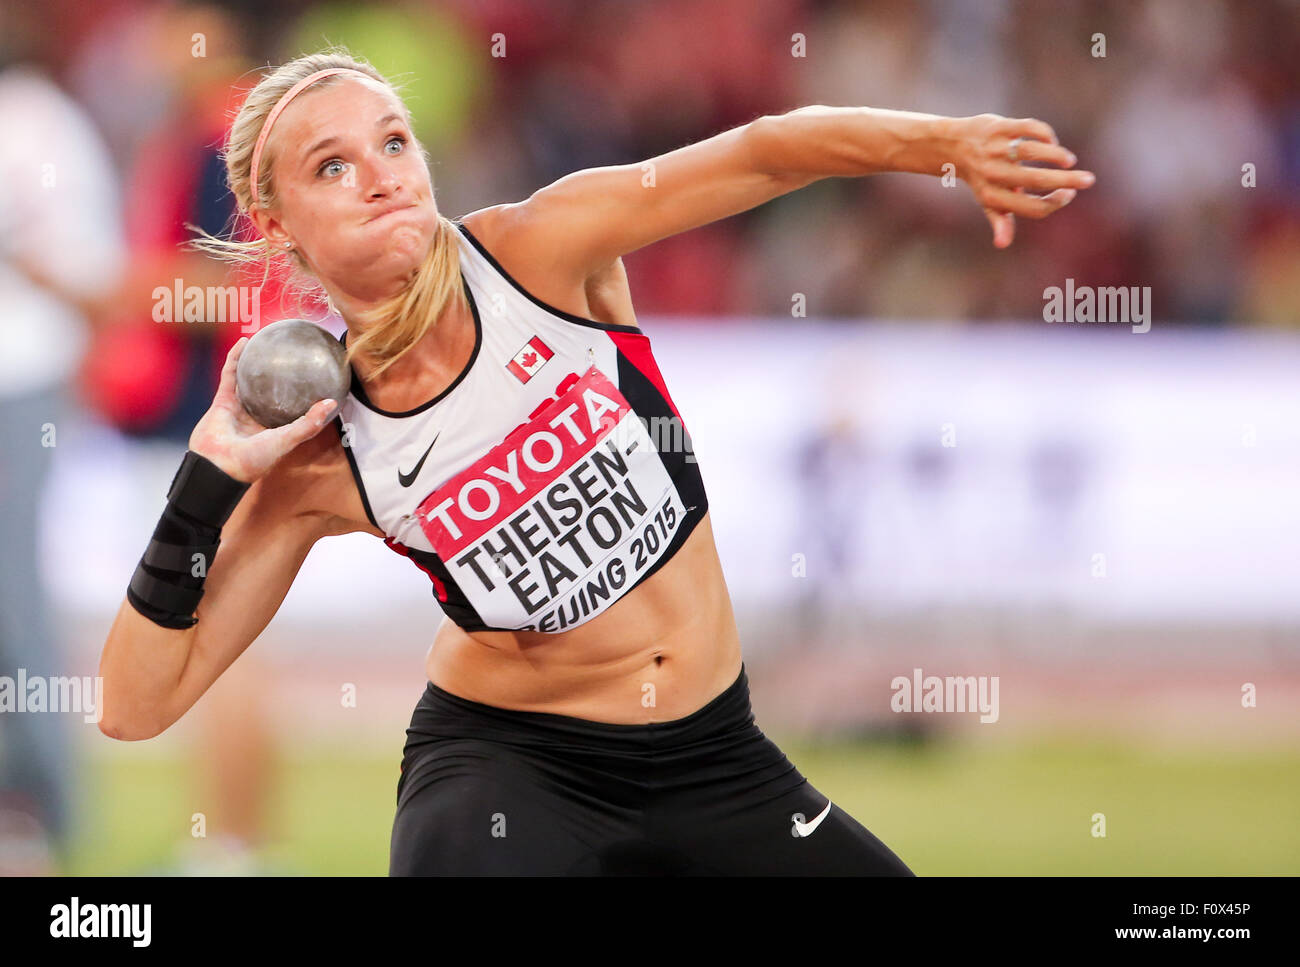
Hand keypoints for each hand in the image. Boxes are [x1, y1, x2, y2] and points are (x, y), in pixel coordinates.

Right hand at [188, 336, 339, 482]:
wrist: (217, 466)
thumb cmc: (255, 459)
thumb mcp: (288, 440)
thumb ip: (309, 423)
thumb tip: (332, 402)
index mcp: (277, 430)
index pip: (295, 410)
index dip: (307, 396)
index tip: (321, 378)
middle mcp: (259, 419)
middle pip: (273, 393)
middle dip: (283, 376)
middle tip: (296, 355)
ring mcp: (240, 409)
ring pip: (250, 381)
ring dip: (257, 362)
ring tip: (270, 342)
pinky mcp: (223, 401)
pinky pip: (230, 374)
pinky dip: (235, 358)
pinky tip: (246, 341)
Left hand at [954, 114, 1095, 248]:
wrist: (952, 146)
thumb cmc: (981, 178)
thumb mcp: (988, 200)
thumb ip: (1000, 220)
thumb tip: (1002, 244)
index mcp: (992, 196)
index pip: (1031, 206)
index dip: (1054, 203)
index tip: (1069, 194)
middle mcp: (993, 173)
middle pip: (1036, 179)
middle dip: (1067, 181)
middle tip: (1087, 180)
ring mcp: (996, 149)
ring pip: (1033, 151)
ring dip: (1057, 156)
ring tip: (1069, 161)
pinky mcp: (998, 127)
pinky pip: (1029, 128)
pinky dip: (1045, 134)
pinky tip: (1052, 142)